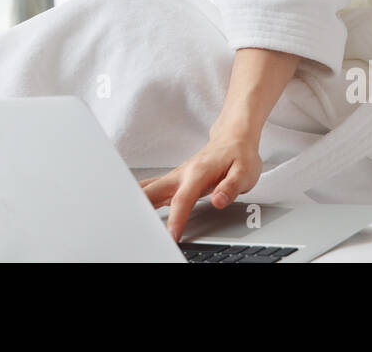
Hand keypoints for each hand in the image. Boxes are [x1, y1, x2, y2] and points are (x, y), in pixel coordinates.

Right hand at [139, 132, 262, 241]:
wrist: (233, 136)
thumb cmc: (239, 153)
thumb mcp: (245, 172)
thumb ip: (230, 187)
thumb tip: (218, 200)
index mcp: (198, 173)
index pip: (182, 200)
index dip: (175, 219)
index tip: (171, 236)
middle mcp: (182, 173)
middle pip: (153, 191)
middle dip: (140, 207)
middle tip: (132, 224)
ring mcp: (176, 176)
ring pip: (148, 188)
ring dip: (136, 201)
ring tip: (127, 218)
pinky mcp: (175, 179)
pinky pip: (153, 188)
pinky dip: (141, 198)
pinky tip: (136, 208)